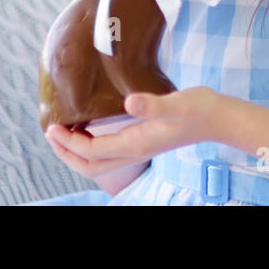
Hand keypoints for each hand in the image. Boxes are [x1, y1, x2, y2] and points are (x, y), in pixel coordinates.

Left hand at [43, 86, 219, 180]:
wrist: (218, 119)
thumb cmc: (199, 109)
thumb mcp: (177, 103)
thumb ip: (153, 104)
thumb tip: (129, 102)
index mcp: (136, 144)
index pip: (92, 151)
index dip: (69, 142)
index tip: (53, 127)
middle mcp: (134, 151)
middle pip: (90, 165)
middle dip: (66, 153)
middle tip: (51, 133)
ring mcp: (138, 149)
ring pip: (98, 162)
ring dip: (76, 153)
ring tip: (63, 134)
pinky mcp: (143, 141)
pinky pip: (108, 153)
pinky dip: (91, 146)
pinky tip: (89, 127)